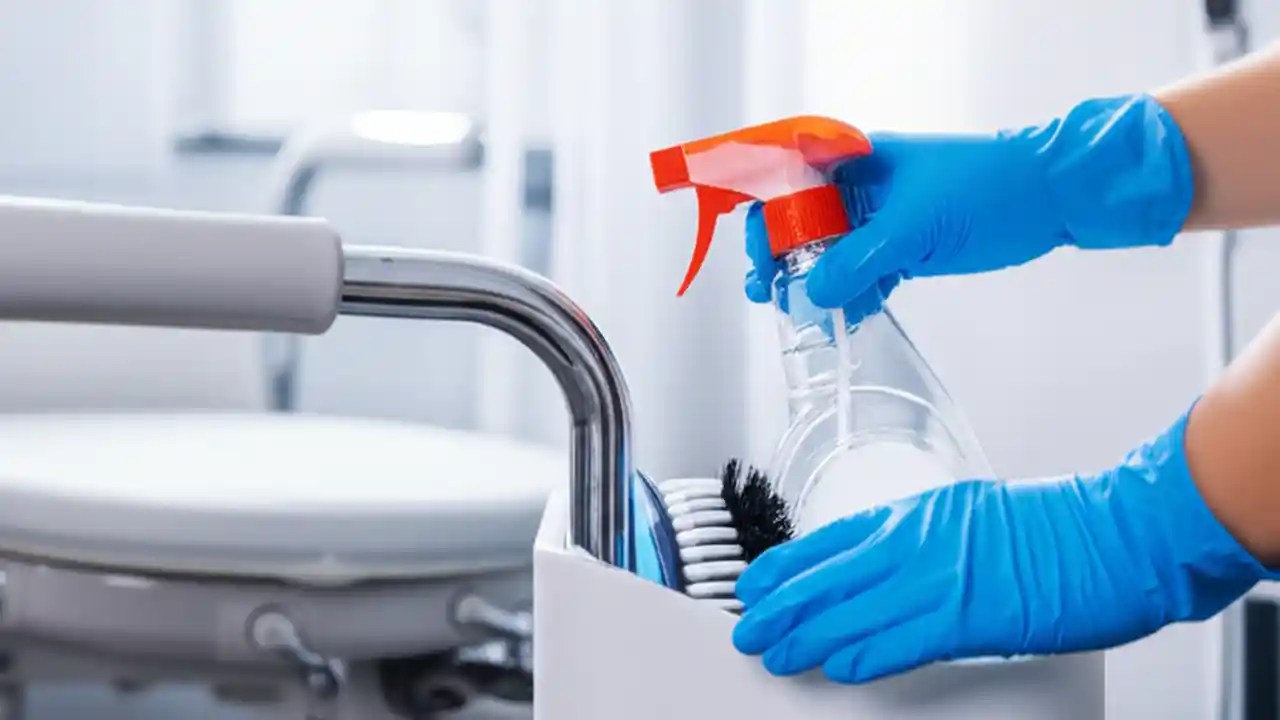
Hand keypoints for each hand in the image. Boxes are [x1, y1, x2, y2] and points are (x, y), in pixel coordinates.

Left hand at [731, 409, 1273, 682]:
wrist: (1113, 533)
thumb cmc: (1056, 527)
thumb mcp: (972, 516)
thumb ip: (926, 539)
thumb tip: (891, 564)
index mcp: (916, 514)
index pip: (829, 539)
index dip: (785, 566)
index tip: (755, 583)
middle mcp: (916, 542)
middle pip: (827, 577)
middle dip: (780, 606)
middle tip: (748, 628)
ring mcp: (938, 578)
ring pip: (850, 611)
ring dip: (806, 637)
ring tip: (774, 654)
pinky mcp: (967, 616)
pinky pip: (899, 640)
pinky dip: (863, 655)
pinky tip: (835, 667)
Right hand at [744, 94, 1192, 313]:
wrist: (1047, 196)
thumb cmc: (982, 187)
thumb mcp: (910, 228)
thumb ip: (855, 263)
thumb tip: (811, 296)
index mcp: (852, 160)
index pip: (785, 185)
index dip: (764, 221)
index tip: (758, 260)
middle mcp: (859, 186)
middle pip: (801, 222)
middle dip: (781, 258)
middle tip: (769, 293)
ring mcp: (881, 217)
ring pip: (830, 251)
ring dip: (814, 282)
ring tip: (803, 315)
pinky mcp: (903, 245)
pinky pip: (862, 271)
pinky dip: (852, 293)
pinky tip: (843, 316)